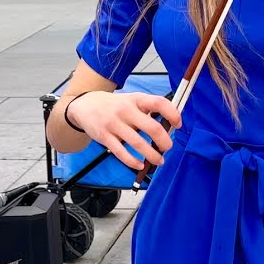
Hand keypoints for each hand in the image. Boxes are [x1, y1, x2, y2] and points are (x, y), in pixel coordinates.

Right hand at [65, 91, 181, 170]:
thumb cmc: (114, 105)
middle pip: (152, 128)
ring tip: (159, 160)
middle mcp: (126, 110)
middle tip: (168, 147)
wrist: (84, 105)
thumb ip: (147, 110)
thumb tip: (169, 126)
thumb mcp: (131, 100)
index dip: (172, 114)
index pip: (159, 103)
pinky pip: (122, 153)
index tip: (178, 124)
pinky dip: (133, 161)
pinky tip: (140, 164)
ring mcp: (114, 124)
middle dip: (164, 141)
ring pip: (138, 143)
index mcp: (136, 99)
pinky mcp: (105, 137)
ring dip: (152, 155)